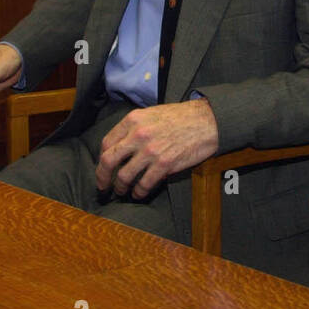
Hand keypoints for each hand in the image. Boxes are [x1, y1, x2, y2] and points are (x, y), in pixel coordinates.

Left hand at [95, 99, 219, 198]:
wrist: (206, 121)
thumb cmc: (180, 117)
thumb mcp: (151, 114)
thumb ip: (134, 127)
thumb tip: (121, 146)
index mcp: (133, 120)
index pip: (107, 142)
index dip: (102, 158)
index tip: (103, 166)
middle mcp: (138, 135)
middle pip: (108, 160)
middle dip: (102, 177)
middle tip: (103, 185)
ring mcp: (151, 151)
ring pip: (124, 176)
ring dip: (120, 187)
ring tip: (121, 191)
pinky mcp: (164, 164)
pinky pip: (144, 184)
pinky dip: (139, 192)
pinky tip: (139, 194)